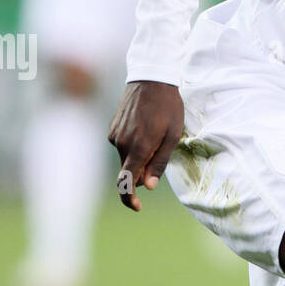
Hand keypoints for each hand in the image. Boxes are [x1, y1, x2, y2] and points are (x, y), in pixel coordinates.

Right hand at [108, 81, 184, 210]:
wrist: (151, 78)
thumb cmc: (168, 107)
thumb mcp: (173, 136)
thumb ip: (159, 162)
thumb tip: (148, 186)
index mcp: (138, 147)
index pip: (126, 181)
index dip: (129, 198)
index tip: (137, 206)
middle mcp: (121, 143)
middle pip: (130, 170)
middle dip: (143, 171)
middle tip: (160, 152)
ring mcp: (114, 135)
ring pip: (127, 157)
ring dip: (139, 155)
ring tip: (155, 134)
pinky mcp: (112, 128)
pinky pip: (123, 145)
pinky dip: (133, 145)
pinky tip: (145, 128)